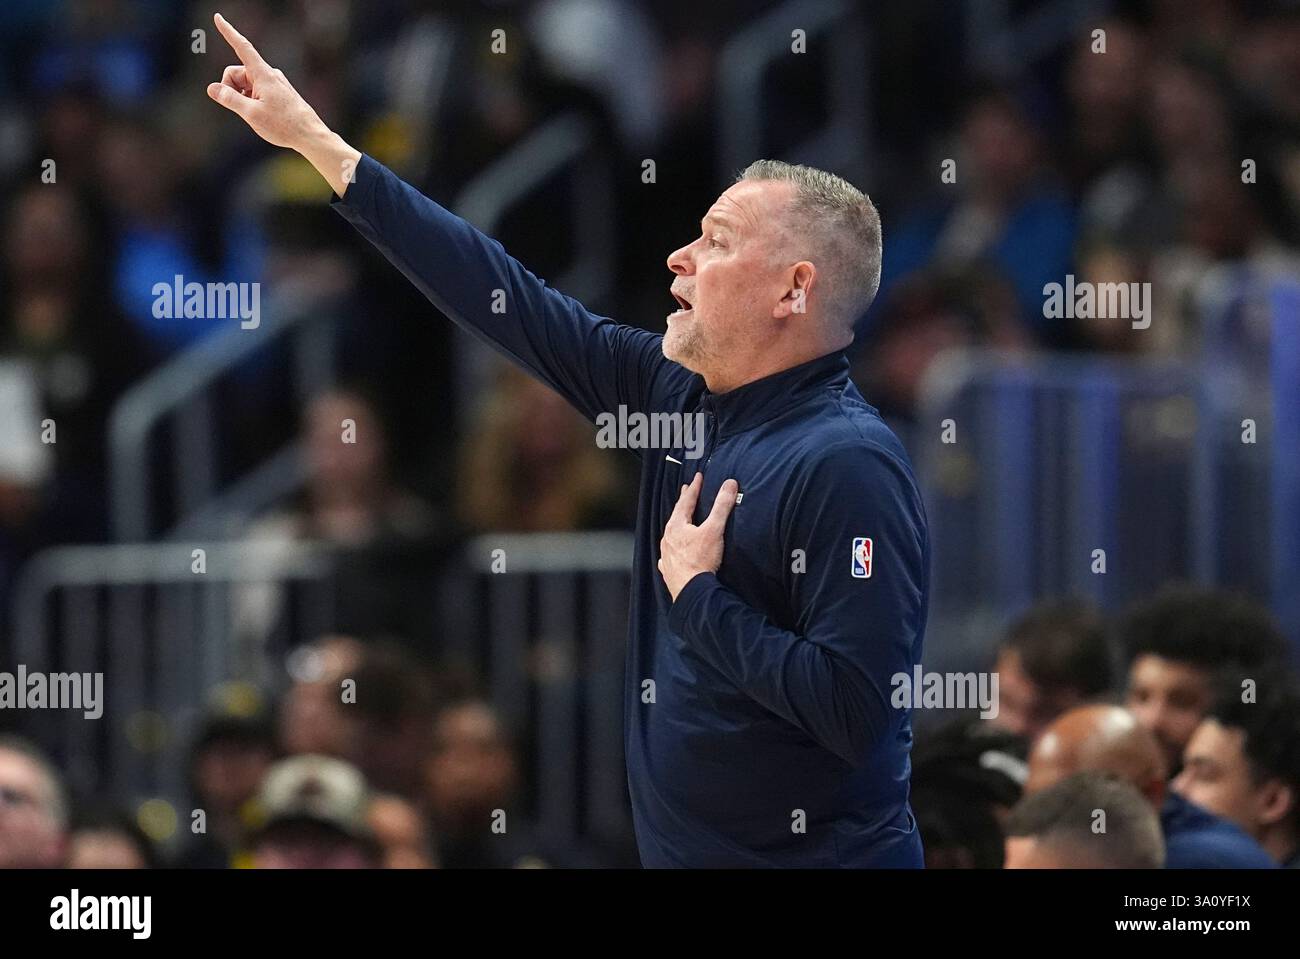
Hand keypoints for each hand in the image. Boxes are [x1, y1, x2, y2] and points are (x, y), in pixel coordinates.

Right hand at [206, 13, 359, 194]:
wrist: (310, 136)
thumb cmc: (284, 125)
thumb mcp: (251, 113)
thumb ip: (229, 99)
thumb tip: (211, 88)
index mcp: (263, 74)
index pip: (241, 47)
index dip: (228, 32)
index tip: (218, 17)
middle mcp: (269, 74)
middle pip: (236, 73)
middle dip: (230, 88)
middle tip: (242, 108)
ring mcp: (274, 83)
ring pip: (245, 85)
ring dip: (242, 98)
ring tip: (257, 115)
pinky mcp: (278, 92)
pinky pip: (255, 92)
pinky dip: (252, 101)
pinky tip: (263, 116)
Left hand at [657, 473, 738, 600]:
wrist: (692, 590)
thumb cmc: (701, 561)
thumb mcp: (714, 530)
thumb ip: (722, 506)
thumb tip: (729, 485)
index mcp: (677, 526)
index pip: (686, 501)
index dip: (694, 488)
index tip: (697, 478)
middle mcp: (668, 538)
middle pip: (676, 516)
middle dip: (683, 503)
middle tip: (686, 492)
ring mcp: (667, 554)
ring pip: (671, 534)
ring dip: (677, 524)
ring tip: (680, 519)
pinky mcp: (669, 569)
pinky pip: (669, 555)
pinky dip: (672, 549)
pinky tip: (672, 552)